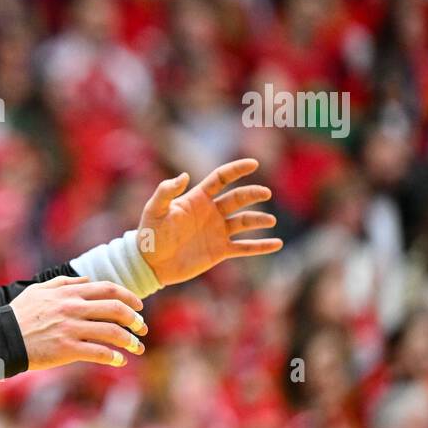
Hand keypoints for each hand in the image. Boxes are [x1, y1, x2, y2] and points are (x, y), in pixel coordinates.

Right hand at [10, 275, 147, 370]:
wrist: (2, 337)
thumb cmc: (19, 314)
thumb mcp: (39, 290)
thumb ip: (64, 282)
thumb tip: (86, 280)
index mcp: (69, 293)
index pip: (108, 289)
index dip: (129, 297)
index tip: (139, 307)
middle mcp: (73, 308)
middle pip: (116, 309)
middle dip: (135, 319)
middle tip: (142, 328)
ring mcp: (71, 328)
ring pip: (112, 332)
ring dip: (130, 341)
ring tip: (137, 348)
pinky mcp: (67, 349)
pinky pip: (99, 353)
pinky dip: (113, 357)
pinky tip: (120, 362)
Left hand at [137, 158, 283, 286]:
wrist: (150, 263)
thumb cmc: (150, 234)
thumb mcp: (154, 210)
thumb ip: (166, 191)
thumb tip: (184, 175)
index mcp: (197, 199)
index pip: (221, 179)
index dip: (236, 169)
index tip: (253, 164)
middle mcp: (211, 212)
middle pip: (237, 198)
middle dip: (253, 194)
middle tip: (265, 193)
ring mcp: (217, 232)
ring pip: (244, 222)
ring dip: (259, 220)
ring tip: (270, 220)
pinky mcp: (220, 251)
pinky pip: (245, 247)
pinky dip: (261, 246)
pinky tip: (277, 244)